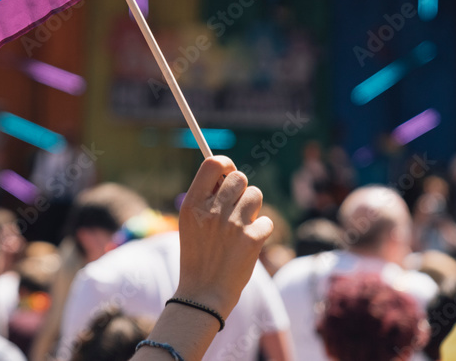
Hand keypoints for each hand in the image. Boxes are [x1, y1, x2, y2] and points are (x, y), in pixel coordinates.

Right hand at [174, 156, 272, 317]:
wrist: (204, 293)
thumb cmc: (198, 255)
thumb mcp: (190, 223)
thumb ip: (205, 198)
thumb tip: (227, 172)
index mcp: (192, 203)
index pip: (213, 163)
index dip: (225, 164)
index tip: (227, 173)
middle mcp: (212, 210)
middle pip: (239, 177)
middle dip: (241, 189)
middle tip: (236, 205)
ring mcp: (232, 224)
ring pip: (255, 195)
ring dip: (252, 208)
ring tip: (241, 225)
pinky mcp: (251, 240)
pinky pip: (266, 221)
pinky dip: (261, 231)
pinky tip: (248, 244)